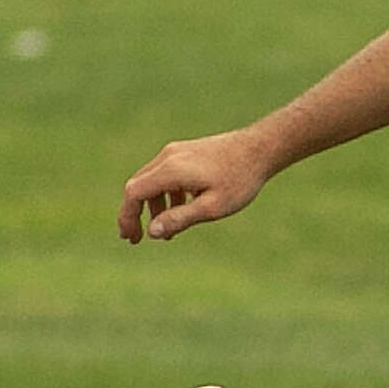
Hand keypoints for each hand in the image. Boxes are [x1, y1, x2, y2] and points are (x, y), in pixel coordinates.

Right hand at [117, 129, 272, 242]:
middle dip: (135, 213)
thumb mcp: (213, 207)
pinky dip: (166, 194)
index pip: (134, 193)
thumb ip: (181, 219)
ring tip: (166, 230)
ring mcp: (175, 152)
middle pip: (138, 186)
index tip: (131, 238)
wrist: (260, 148)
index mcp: (171, 170)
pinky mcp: (186, 152)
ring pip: (152, 181)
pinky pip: (165, 175)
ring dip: (153, 205)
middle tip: (137, 238)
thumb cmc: (240, 180)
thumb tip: (152, 232)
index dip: (127, 217)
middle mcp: (167, 157)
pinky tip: (181, 208)